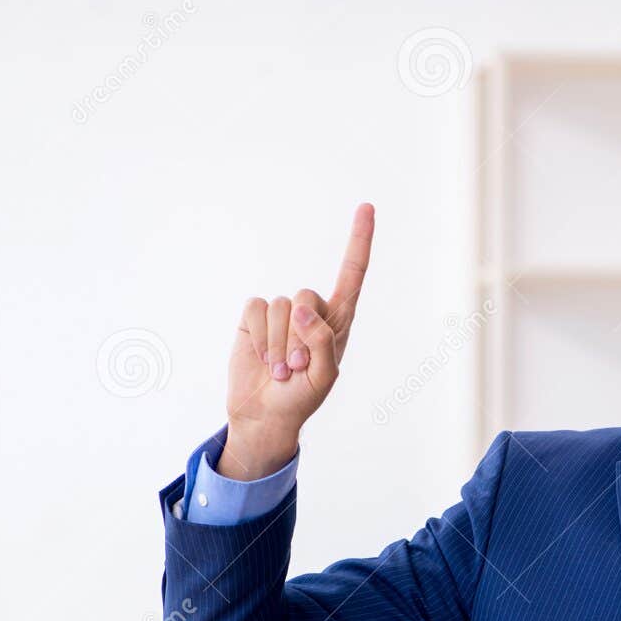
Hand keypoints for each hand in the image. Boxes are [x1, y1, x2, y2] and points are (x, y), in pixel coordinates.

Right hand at [220, 202, 374, 479]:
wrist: (266, 413)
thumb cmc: (302, 397)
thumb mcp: (325, 377)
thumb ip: (322, 341)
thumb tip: (302, 307)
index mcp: (338, 320)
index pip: (352, 273)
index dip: (359, 241)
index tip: (366, 207)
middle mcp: (310, 310)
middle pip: (306, 295)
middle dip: (300, 335)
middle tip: (300, 366)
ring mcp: (281, 313)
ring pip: (279, 307)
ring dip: (279, 345)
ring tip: (283, 370)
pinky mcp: (254, 318)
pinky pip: (256, 310)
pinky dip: (260, 338)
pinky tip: (264, 359)